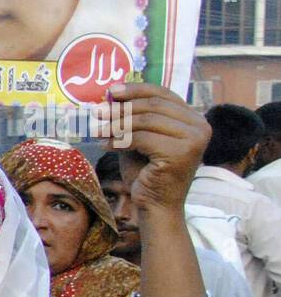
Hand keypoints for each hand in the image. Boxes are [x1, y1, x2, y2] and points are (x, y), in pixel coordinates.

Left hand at [108, 82, 209, 214]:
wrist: (156, 206)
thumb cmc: (146, 173)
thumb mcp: (139, 138)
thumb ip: (132, 118)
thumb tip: (110, 95)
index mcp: (194, 119)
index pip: (163, 95)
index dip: (136, 90)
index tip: (111, 91)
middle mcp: (201, 126)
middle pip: (154, 105)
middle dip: (122, 107)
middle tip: (97, 111)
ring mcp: (194, 139)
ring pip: (146, 121)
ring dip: (117, 123)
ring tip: (97, 129)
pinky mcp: (181, 153)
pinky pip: (142, 138)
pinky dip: (119, 140)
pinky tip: (105, 145)